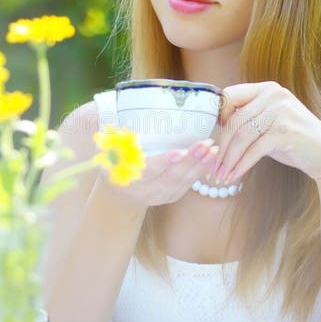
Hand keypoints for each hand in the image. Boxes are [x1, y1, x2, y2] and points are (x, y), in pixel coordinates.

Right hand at [99, 139, 218, 207]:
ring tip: (212, 149)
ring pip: (182, 182)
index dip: (164, 163)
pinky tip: (210, 158)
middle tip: (205, 144)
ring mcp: (160, 196)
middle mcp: (145, 191)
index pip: (149, 172)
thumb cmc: (113, 161)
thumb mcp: (107, 150)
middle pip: (170, 178)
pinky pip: (187, 184)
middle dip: (190, 161)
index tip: (180, 152)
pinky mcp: (171, 196)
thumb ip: (114, 139)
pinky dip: (199, 171)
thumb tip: (121, 125)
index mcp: (128, 178)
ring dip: (199, 166)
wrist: (119, 190)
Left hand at [215, 82, 320, 185]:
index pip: (230, 95)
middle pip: (234, 120)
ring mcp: (281, 112)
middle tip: (212, 165)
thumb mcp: (269, 122)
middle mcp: (274, 95)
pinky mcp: (286, 132)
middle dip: (221, 147)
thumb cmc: (293, 141)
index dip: (217, 117)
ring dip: (229, 159)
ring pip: (242, 136)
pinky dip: (241, 165)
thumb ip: (248, 119)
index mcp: (267, 89)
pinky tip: (234, 176)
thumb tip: (216, 128)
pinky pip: (254, 150)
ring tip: (221, 175)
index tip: (212, 138)